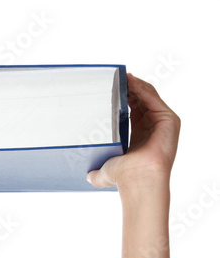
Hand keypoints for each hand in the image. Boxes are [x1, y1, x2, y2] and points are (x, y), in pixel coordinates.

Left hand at [86, 73, 180, 190]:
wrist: (137, 180)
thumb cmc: (125, 177)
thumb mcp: (106, 171)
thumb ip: (97, 173)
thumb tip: (87, 176)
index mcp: (142, 136)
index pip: (134, 110)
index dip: (124, 98)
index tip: (113, 89)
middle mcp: (154, 128)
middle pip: (142, 100)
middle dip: (130, 88)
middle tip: (116, 79)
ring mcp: (163, 123)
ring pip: (149, 96)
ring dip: (135, 85)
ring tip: (121, 77)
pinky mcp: (169, 120)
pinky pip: (153, 98)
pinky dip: (142, 88)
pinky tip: (130, 82)